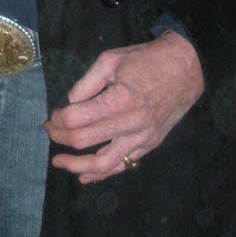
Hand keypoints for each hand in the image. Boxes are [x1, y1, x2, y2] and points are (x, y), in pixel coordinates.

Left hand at [46, 30, 203, 182]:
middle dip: (60, 137)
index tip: (54, 114)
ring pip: (103, 164)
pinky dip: (103, 174)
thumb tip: (69, 104)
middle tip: (50, 130)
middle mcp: (130, 124)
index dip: (58, 118)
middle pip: (83, 141)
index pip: (75, 119)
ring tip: (59, 162)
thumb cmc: (145, 60)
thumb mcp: (110, 60)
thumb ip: (86, 84)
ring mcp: (142, 138)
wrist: (185, 69)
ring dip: (77, 166)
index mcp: (119, 101)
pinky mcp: (150, 145)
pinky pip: (123, 166)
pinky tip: (86, 176)